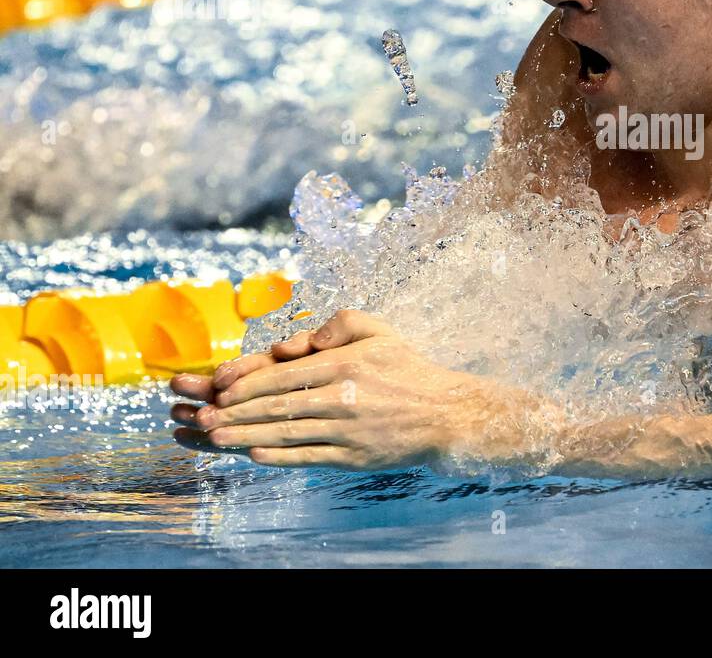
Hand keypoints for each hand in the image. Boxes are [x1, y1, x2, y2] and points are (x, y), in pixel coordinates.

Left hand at [170, 311, 558, 469]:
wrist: (446, 415)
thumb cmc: (407, 368)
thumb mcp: (379, 330)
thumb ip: (339, 323)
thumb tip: (297, 340)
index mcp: (344, 365)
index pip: (283, 374)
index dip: (245, 381)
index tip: (216, 386)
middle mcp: (342, 398)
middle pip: (275, 406)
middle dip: (232, 411)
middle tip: (196, 415)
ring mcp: (346, 432)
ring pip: (285, 434)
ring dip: (244, 436)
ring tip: (211, 438)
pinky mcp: (352, 458)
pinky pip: (307, 457)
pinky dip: (278, 457)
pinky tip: (252, 455)